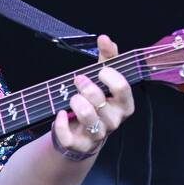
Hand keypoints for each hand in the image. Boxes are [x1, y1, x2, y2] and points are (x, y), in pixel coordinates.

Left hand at [52, 34, 134, 156]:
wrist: (83, 134)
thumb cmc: (96, 102)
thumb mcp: (102, 79)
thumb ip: (107, 58)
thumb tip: (105, 38)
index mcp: (124, 105)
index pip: (123, 89)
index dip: (110, 76)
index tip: (99, 70)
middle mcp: (114, 121)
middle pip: (102, 102)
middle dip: (87, 87)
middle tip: (78, 80)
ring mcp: (98, 135)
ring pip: (88, 118)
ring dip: (76, 103)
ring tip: (72, 98)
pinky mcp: (81, 146)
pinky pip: (70, 138)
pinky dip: (61, 124)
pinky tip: (59, 114)